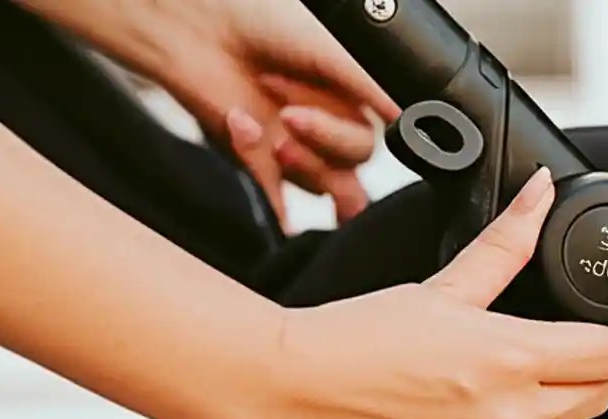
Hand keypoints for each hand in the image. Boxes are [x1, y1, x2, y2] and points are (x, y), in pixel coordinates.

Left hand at [19, 0, 399, 225]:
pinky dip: (278, 207)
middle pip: (351, 168)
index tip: (309, 109)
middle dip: (321, 144)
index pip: (372, 144)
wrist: (196, 26)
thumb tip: (410, 115)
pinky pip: (280, 201)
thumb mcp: (331, 49)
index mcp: (349, 100)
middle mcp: (327, 127)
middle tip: (288, 117)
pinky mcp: (259, 164)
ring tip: (260, 127)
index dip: (342, 133)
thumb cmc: (261, 22)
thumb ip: (373, 85)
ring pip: (320, 186)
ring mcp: (294, 149)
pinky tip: (271, 195)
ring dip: (296, 162)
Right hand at [246, 169, 607, 418]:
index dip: (602, 342)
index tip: (582, 340)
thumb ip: (506, 245)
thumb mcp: (442, 288)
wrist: (288, 396)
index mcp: (511, 358)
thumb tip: (539, 195)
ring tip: (500, 402)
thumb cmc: (355, 341)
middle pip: (599, 401)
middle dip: (576, 379)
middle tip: (531, 365)